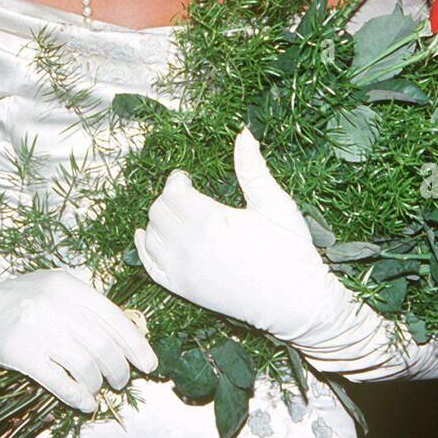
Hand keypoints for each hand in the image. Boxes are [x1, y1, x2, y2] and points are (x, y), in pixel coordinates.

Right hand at [0, 268, 158, 413]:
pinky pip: (60, 381)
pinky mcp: (21, 354)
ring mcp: (39, 330)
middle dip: (119, 368)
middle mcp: (57, 306)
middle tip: (120, 381)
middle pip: (104, 345)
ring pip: (85, 365)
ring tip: (99, 389)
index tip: (148, 364)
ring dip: (98, 383)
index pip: (114, 318)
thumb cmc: (18, 300)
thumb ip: (84, 305)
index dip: (135, 344)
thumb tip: (125, 333)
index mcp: (70, 287)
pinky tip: (85, 402)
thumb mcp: (53, 288)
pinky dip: (78, 396)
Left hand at [133, 127, 340, 344]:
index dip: (177, 180)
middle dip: (168, 198)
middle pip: (158, 211)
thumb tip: (245, 134)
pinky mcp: (183, 289)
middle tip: (186, 195)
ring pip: (150, 235)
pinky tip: (146, 235)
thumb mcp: (275, 204)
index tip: (188, 178)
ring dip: (158, 220)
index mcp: (211, 221)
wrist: (293, 303)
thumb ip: (253, 169)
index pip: (172, 192)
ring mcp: (183, 271)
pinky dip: (143, 248)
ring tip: (178, 215)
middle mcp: (190, 246)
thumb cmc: (290, 252)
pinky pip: (149, 266)